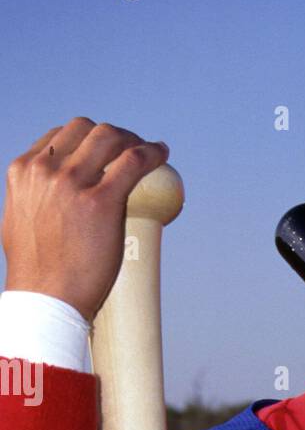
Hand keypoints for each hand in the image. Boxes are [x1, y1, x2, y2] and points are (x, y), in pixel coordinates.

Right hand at [2, 117, 169, 322]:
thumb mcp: (19, 220)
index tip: (104, 149)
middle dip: (112, 134)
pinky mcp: (102, 201)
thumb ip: (33, 199)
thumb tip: (49, 198)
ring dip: (133, 140)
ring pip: (111, 138)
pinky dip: (152, 153)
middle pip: (86, 129)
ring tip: (149, 151)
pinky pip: (134, 162)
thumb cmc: (36, 272)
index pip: (60, 136)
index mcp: (24, 171)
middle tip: (130, 149)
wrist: (47, 300)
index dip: (87, 137)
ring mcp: (72, 183)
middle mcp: (45, 171)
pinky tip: (161, 154)